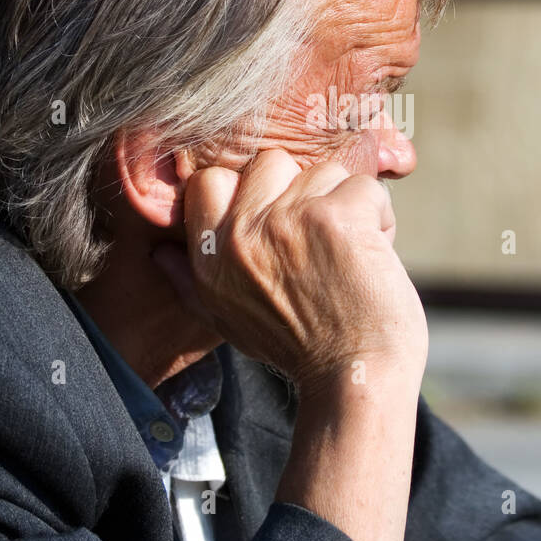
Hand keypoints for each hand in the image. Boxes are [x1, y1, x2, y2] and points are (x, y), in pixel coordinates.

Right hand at [154, 148, 427, 397]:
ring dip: (347, 205)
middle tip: (321, 238)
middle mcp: (241, 234)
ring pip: (325, 171)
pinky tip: (375, 255)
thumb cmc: (298, 351)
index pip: (210, 180)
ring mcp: (289, 220)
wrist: (353, 377)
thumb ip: (191, 281)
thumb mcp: (226, 320)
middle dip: (304, 190)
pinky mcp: (336, 217)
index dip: (249, 189)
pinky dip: (380, 217)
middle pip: (272, 163)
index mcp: (211, 256)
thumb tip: (160, 254)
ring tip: (351, 252)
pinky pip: (365, 188)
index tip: (276, 219)